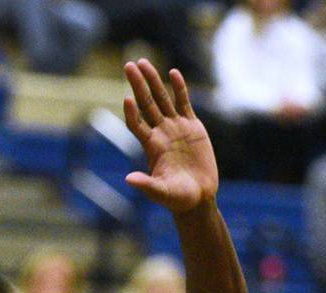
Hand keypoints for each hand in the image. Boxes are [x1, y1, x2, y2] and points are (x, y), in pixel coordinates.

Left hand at [122, 60, 217, 213]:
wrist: (198, 197)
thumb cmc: (178, 198)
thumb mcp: (161, 193)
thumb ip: (147, 185)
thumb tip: (129, 180)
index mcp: (151, 146)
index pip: (136, 124)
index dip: (131, 113)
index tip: (126, 99)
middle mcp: (161, 133)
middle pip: (146, 104)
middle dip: (138, 84)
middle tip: (129, 65)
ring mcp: (176, 127)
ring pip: (163, 98)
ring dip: (153, 81)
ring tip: (144, 62)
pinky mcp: (192, 127)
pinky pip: (184, 103)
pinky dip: (179, 88)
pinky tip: (173, 73)